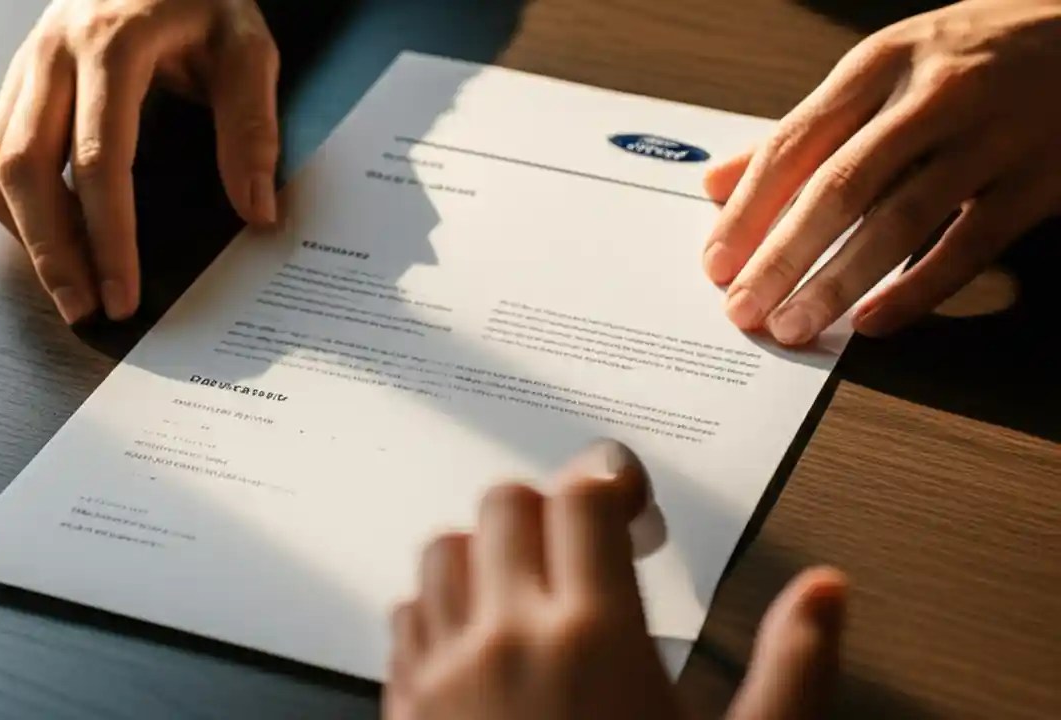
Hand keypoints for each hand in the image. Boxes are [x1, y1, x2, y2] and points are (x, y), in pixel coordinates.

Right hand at [0, 0, 279, 323]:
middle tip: (84, 310)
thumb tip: (257, 211)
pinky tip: (50, 237)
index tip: (124, 293)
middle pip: (26, 169)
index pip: (100, 160)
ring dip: (24, 234)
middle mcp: (54, 52)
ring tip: (66, 286)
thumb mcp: (246, 48)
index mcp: (113, 43)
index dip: (109, 237)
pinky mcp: (19, 78)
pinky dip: (12, 205)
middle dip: (52, 252)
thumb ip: (251, 128)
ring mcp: (27, 64)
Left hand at [385, 439, 846, 719]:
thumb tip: (825, 593)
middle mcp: (505, 637)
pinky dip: (440, 609)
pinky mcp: (402, 707)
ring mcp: (442, 670)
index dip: (612, 479)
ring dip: (489, 553)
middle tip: (590, 552)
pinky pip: (404, 616)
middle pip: (505, 502)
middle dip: (552, 510)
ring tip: (533, 594)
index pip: (581, 493)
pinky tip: (482, 647)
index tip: (636, 510)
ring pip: (444, 549)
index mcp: (593, 636)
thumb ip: (791, 671)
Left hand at [702, 0, 1060, 343]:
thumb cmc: (976, 56)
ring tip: (793, 325)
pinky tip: (871, 321)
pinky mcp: (1038, 180)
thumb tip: (718, 184)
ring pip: (899, 220)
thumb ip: (806, 129)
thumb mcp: (888, 69)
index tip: (715, 262)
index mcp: (882, 62)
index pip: (796, 142)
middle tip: (741, 308)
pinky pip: (967, 246)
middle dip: (781, 256)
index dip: (750, 209)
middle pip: (840, 186)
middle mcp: (933, 94)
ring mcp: (991, 137)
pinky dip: (915, 289)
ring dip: (836, 281)